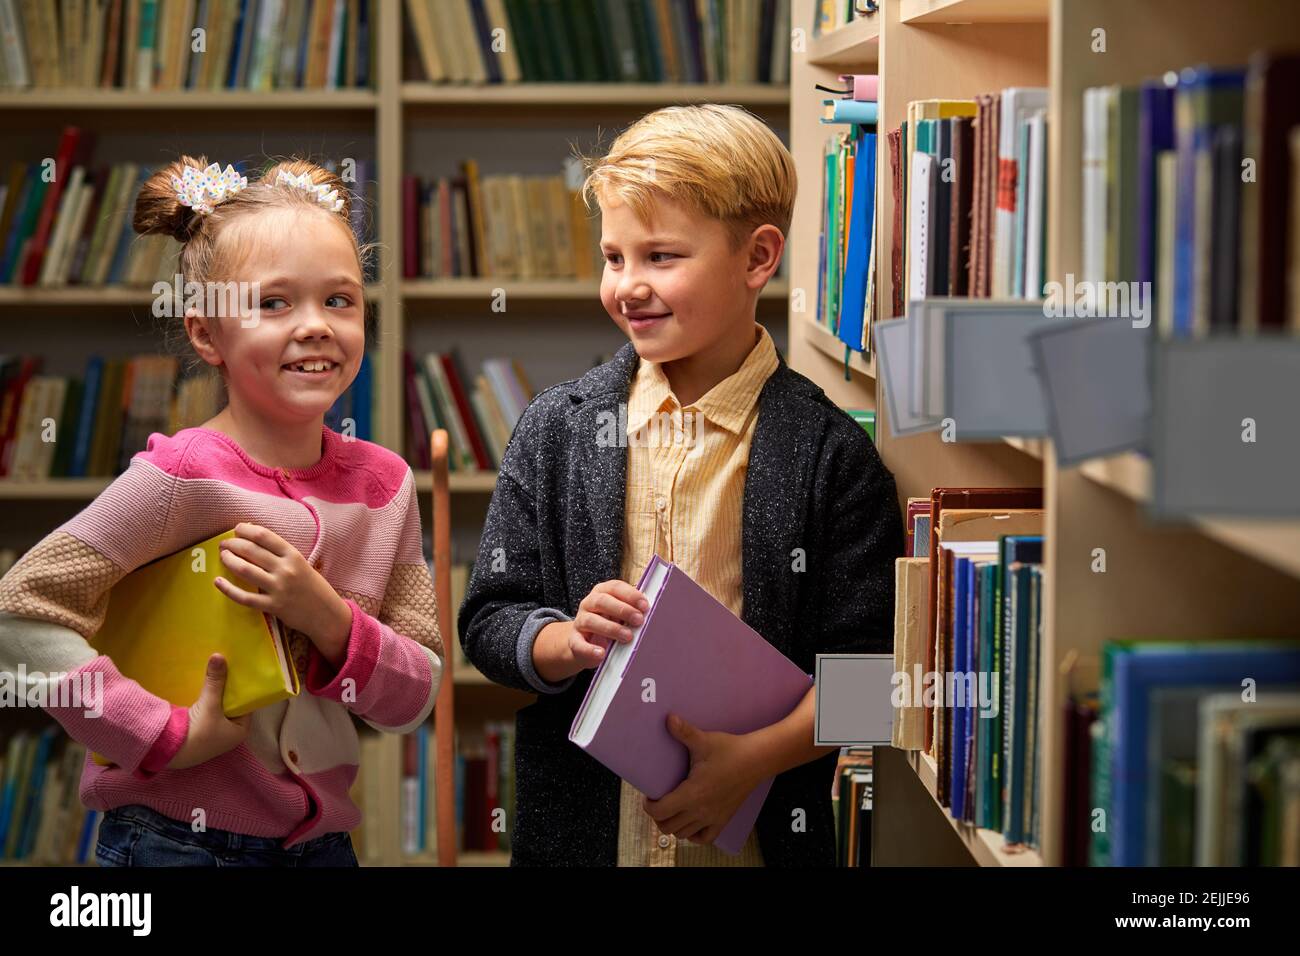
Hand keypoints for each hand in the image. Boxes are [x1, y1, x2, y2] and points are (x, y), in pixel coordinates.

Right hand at [166, 654, 250, 769]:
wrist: (168, 752)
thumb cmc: (198, 733)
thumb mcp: (210, 704)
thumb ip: (215, 681)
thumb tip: (219, 655)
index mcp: (240, 731)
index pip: (246, 706)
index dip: (243, 689)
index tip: (240, 672)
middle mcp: (229, 735)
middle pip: (231, 707)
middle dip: (228, 691)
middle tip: (228, 669)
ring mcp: (213, 735)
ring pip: (218, 710)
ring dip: (216, 696)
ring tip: (216, 674)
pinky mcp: (198, 734)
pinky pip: (207, 714)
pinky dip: (206, 703)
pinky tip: (203, 690)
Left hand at [214, 522, 351, 665]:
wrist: (326, 614)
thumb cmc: (312, 586)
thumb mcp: (301, 564)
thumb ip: (280, 553)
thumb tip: (253, 536)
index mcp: (293, 555)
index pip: (263, 536)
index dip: (245, 530)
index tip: (237, 529)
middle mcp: (285, 569)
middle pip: (251, 550)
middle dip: (233, 544)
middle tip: (224, 544)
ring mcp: (278, 588)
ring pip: (245, 570)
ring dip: (229, 560)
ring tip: (223, 556)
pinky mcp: (272, 606)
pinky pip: (244, 597)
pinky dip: (228, 589)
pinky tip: (218, 582)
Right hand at [533, 580, 648, 682]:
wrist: (585, 643)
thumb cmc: (609, 624)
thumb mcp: (620, 615)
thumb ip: (633, 610)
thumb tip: (653, 613)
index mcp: (602, 592)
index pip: (615, 587)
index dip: (630, 595)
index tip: (644, 605)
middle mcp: (589, 603)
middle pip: (602, 601)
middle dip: (622, 610)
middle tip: (638, 620)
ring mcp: (580, 621)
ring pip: (591, 620)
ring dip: (610, 628)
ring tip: (627, 637)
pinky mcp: (574, 640)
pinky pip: (578, 643)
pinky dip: (590, 649)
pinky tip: (602, 653)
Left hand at [643, 714, 762, 846]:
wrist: (756, 760)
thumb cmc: (729, 750)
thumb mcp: (704, 740)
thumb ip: (684, 732)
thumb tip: (668, 718)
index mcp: (692, 793)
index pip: (660, 811)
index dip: (649, 806)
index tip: (648, 797)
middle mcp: (701, 810)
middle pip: (668, 827)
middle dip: (658, 817)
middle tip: (658, 802)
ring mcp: (713, 818)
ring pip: (683, 834)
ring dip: (673, 825)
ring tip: (672, 810)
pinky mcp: (724, 820)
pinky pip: (704, 838)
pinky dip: (693, 835)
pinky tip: (691, 822)